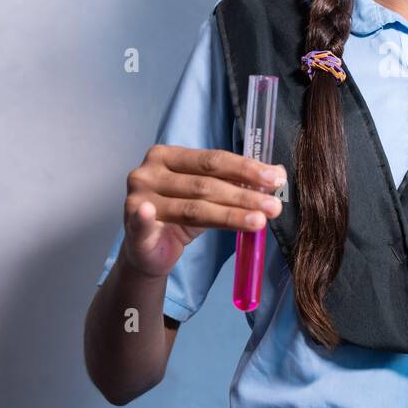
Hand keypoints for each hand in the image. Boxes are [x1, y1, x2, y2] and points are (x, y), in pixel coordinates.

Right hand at [122, 145, 286, 278]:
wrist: (150, 251)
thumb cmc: (181, 215)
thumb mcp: (210, 195)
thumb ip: (235, 182)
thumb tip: (277, 173)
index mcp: (168, 156)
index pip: (213, 159)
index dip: (246, 169)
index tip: (275, 179)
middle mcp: (149, 172)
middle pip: (205, 184)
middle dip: (244, 195)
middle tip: (274, 206)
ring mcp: (138, 199)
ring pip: (192, 208)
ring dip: (229, 215)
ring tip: (259, 221)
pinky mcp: (130, 228)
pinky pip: (140, 223)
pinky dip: (144, 219)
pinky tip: (149, 214)